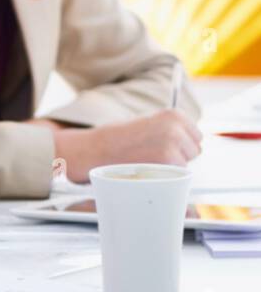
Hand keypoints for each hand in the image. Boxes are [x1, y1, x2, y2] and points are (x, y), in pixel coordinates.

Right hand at [53, 110, 202, 181]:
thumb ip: (170, 131)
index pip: (195, 135)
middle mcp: (177, 126)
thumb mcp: (147, 126)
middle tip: (152, 155)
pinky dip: (164, 176)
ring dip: (171, 167)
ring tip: (147, 162)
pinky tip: (147, 169)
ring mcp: (174, 143)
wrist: (95, 149)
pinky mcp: (170, 160)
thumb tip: (193, 145)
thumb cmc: (118, 140)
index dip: (180, 144)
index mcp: (173, 114)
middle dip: (178, 155)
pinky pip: (178, 175)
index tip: (161, 146)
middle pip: (194, 150)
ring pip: (186, 164)